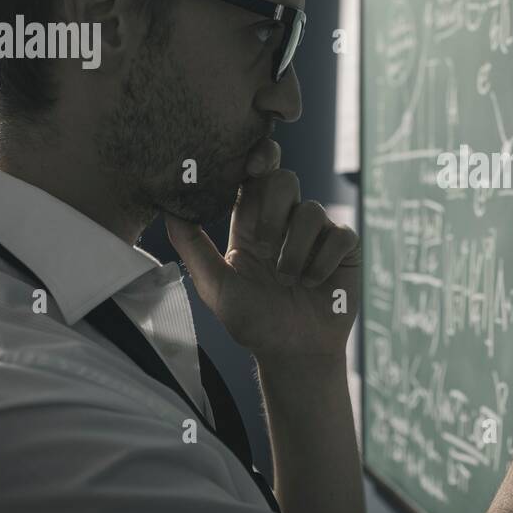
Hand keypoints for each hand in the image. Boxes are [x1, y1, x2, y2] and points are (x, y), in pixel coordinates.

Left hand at [164, 140, 360, 362]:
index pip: (252, 178)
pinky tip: (314, 284)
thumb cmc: (252, 321)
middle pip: (284, 179)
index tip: (252, 164)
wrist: (294, 353)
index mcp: (250, 224)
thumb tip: (168, 207)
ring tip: (288, 281)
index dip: (255, 160)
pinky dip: (322, 262)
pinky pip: (339, 235)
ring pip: (311, 210)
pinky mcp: (343, 248)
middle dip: (274, 208)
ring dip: (295, 250)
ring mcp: (316, 233)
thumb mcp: (215, 286)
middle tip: (266, 243)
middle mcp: (284, 222)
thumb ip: (192, 246)